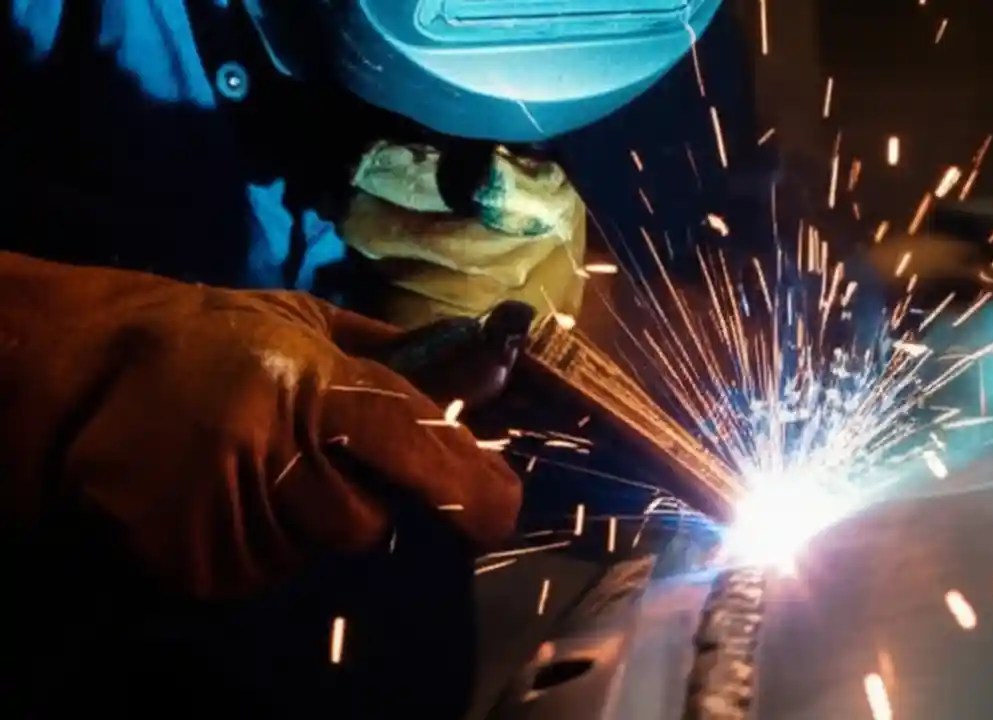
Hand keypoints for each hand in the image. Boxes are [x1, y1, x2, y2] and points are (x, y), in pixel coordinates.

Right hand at [0, 253, 520, 597]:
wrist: (82, 372)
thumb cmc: (208, 339)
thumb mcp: (302, 321)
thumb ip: (393, 351)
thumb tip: (484, 367)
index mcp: (310, 383)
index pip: (415, 446)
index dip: (468, 485)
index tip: (497, 509)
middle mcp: (274, 453)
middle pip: (367, 522)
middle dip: (363, 500)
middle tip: (320, 460)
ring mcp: (229, 514)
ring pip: (314, 550)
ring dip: (305, 520)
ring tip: (256, 467)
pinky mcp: (193, 560)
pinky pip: (262, 571)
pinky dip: (257, 543)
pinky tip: (222, 495)